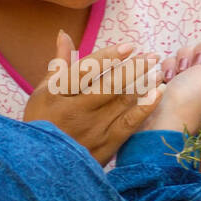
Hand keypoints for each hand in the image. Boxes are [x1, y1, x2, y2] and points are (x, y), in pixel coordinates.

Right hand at [23, 31, 167, 164]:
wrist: (44, 166)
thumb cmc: (42, 123)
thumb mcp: (44, 92)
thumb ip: (59, 63)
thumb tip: (65, 34)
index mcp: (57, 94)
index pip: (86, 69)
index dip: (109, 57)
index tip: (129, 47)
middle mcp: (74, 111)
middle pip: (109, 84)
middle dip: (133, 68)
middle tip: (151, 56)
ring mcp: (91, 129)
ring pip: (122, 101)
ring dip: (143, 84)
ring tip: (158, 70)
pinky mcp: (105, 145)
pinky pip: (129, 123)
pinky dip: (145, 107)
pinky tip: (158, 93)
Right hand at [142, 34, 200, 134]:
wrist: (159, 120)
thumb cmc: (188, 100)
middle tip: (195, 66)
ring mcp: (200, 81)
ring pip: (195, 54)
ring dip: (184, 60)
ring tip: (180, 75)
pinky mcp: (183, 81)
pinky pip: (180, 62)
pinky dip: (173, 67)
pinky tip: (169, 79)